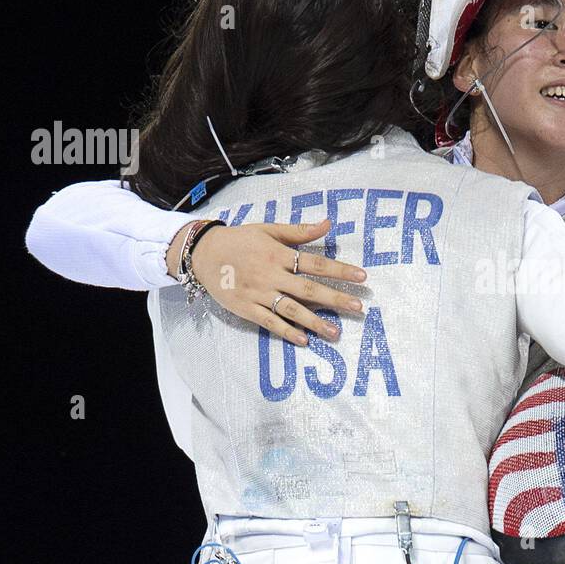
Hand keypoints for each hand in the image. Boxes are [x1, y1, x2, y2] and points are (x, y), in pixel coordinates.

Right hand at [169, 219, 366, 344]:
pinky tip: (304, 340)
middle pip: (308, 289)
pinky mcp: (246, 308)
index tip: (361, 276)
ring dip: (315, 321)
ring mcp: (258, 294)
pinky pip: (269, 322)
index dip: (339, 270)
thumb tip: (328, 223)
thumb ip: (299, 231)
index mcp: (278, 254)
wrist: (203, 252)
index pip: (315, 263)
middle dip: (335, 298)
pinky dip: (286, 332)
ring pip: (291, 309)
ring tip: (335, 332)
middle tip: (358, 307)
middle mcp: (271, 275)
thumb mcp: (268, 229)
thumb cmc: (240, 240)